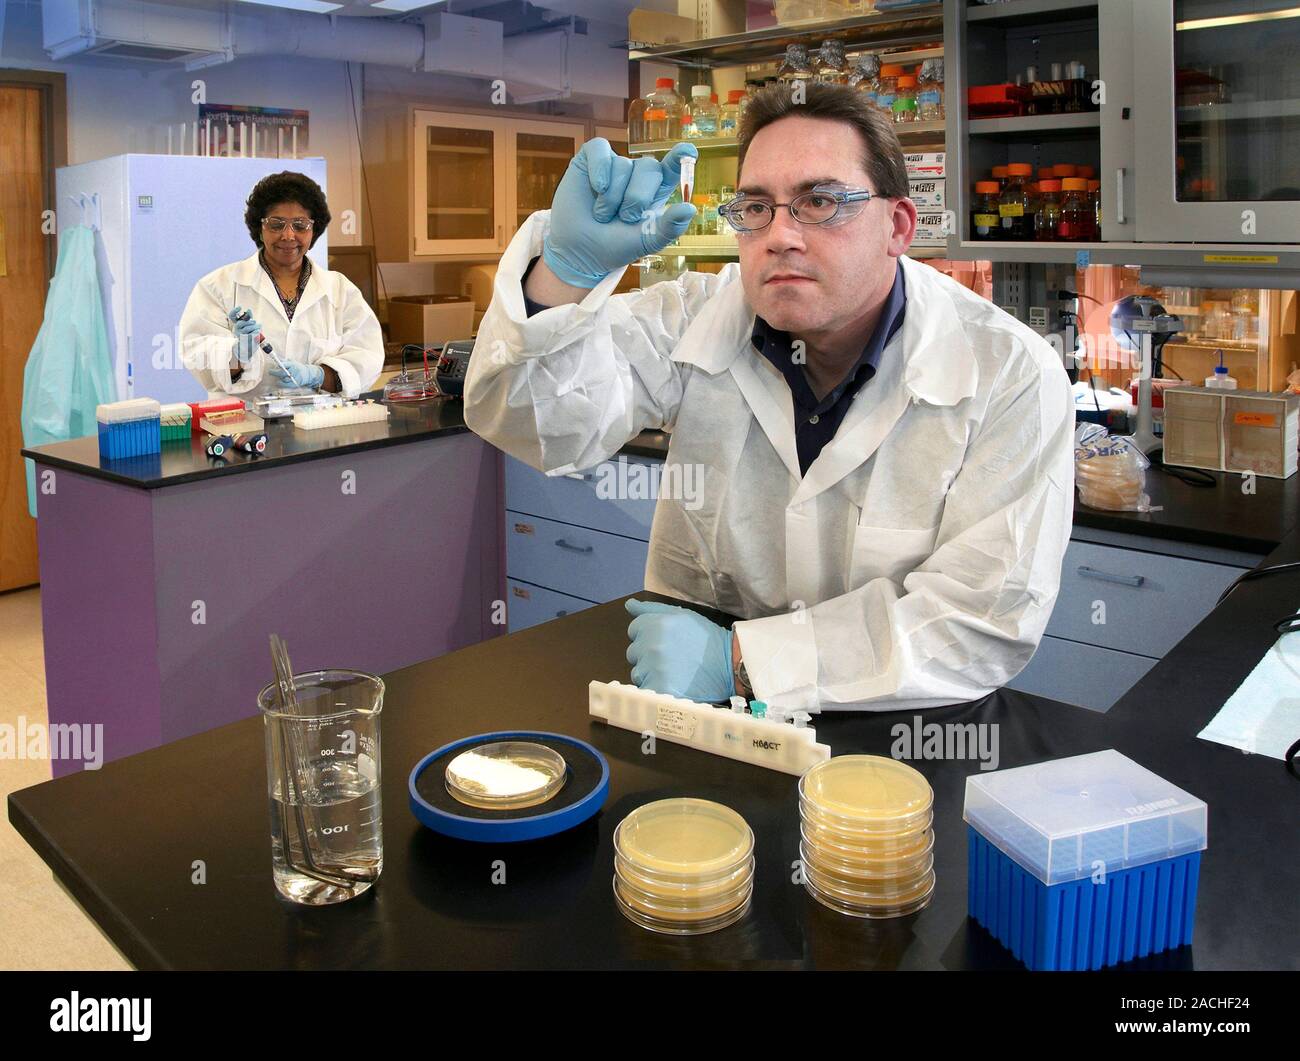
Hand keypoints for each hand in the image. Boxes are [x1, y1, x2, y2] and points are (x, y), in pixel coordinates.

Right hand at [228, 306, 261, 364]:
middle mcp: (237, 330)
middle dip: (249, 322)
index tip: (240, 307)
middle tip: (254, 323)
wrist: (249, 351)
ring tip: (258, 329)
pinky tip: (258, 333)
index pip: (232, 316)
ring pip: (247, 328)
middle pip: (241, 323)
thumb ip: (249, 318)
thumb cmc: (249, 337)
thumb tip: (249, 310)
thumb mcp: (249, 326)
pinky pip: (252, 334)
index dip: (234, 311)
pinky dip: (257, 332)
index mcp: (237, 325)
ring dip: (255, 327)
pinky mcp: (246, 341)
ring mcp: (240, 336)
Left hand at [268, 358, 324, 388]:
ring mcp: (295, 378)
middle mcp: (294, 371)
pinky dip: (281, 384)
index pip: (284, 365)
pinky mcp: (295, 384)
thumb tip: (275, 359)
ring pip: (283, 379)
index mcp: (293, 365)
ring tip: (278, 376)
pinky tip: (278, 382)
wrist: (308, 374)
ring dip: (279, 378)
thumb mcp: (292, 362)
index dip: (278, 365)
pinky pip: (286, 385)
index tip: (272, 366)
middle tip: (270, 372)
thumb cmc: (297, 367)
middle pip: (282, 373)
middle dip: (275, 372)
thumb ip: (284, 361)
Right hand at [542, 139, 697, 287]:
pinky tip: (597, 187)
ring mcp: (614, 165)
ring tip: (603, 215)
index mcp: (655, 192)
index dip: (679, 157)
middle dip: (637, 197)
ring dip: (612, 196)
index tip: (687, 150)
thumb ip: (669, 227)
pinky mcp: (591, 159)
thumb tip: (690, 208)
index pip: (672, 168)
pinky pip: (600, 149)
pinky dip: (599, 168)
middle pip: (649, 167)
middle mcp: (636, 175)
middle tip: (624, 218)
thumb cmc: (613, 246)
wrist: (579, 251)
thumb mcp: (645, 241)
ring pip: (622, 165)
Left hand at [625, 598, 734, 703]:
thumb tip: (629, 605)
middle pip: (633, 652)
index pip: (634, 630)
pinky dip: (656, 689)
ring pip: (638, 673)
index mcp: (656, 624)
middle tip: (671, 658)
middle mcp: (651, 645)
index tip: (665, 642)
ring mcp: (654, 668)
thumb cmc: (706, 639)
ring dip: (650, 674)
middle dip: (647, 655)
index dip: (647, 636)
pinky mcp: (659, 688)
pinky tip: (673, 685)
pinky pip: (646, 690)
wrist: (730, 664)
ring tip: (673, 672)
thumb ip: (652, 610)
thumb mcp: (682, 615)